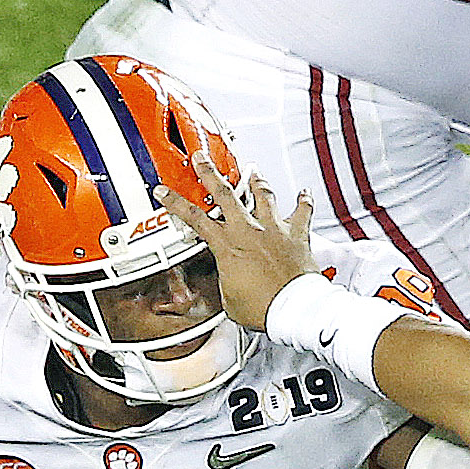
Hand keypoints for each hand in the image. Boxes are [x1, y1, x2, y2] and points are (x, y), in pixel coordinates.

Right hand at [155, 154, 318, 329]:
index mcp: (227, 246)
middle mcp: (249, 230)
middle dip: (210, 173)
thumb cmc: (263, 307)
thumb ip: (226, 283)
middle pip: (225, 193)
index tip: (165, 191)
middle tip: (202, 160)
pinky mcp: (296, 234)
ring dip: (256, 180)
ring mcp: (273, 229)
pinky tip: (303, 193)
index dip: (175, 203)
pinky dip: (303, 201)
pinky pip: (302, 211)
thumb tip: (228, 284)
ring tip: (252, 170)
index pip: (194, 218)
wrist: (293, 308)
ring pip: (263, 194)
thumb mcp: (230, 299)